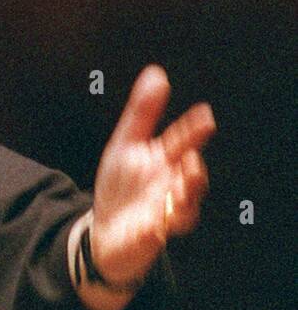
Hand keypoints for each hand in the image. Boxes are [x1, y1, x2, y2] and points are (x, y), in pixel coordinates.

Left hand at [90, 65, 214, 286]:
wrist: (106, 228)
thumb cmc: (121, 185)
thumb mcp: (125, 144)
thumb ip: (142, 112)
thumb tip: (157, 73)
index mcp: (164, 161)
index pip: (182, 141)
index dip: (193, 130)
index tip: (204, 115)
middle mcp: (170, 186)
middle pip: (191, 178)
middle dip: (195, 171)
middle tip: (191, 161)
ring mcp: (163, 212)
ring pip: (183, 210)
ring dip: (183, 201)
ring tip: (178, 190)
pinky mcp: (149, 236)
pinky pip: (154, 236)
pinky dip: (154, 231)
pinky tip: (150, 227)